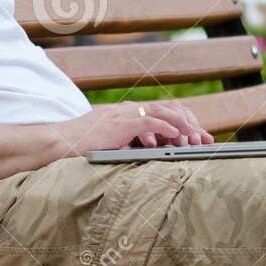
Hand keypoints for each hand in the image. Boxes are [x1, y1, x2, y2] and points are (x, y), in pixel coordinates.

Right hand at [50, 100, 214, 156]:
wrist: (60, 142)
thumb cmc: (82, 147)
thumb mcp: (112, 144)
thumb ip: (131, 144)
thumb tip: (152, 155)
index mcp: (129, 114)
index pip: (164, 113)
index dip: (184, 123)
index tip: (200, 137)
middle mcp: (130, 110)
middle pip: (169, 110)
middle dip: (190, 124)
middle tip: (205, 139)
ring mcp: (124, 114)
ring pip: (162, 113)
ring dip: (181, 126)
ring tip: (195, 138)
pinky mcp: (119, 123)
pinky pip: (147, 121)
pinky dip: (164, 127)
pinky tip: (175, 136)